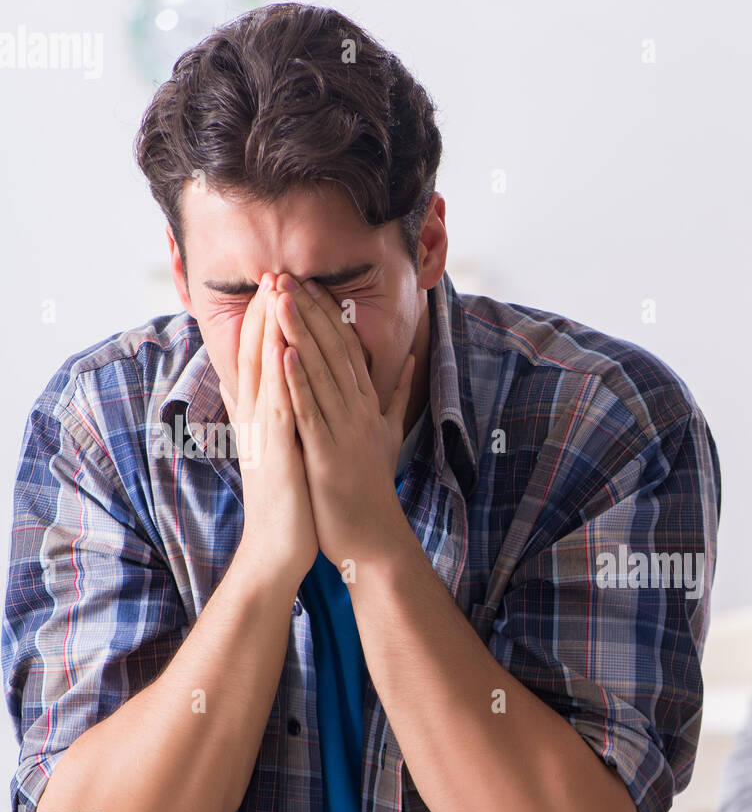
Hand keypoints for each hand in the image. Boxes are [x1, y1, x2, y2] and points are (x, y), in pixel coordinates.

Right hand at [221, 272, 318, 585]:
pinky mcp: (277, 450)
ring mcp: (265, 433)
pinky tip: (285, 348)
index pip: (266, 360)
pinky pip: (278, 406)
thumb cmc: (289, 502)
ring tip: (277, 293)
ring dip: (270, 331)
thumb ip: (271, 417)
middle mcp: (259, 419)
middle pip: (261, 356)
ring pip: (265, 372)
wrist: (279, 548)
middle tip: (275, 273)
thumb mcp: (281, 450)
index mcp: (264, 417)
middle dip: (269, 315)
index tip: (283, 288)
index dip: (273, 323)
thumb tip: (257, 390)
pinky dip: (279, 376)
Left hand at [271, 275, 416, 572]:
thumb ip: (399, 395)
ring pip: (319, 373)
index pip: (347, 349)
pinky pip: (310, 411)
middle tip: (285, 273)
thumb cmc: (373, 489)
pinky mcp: (326, 454)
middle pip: (332, 351)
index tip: (306, 281)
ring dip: (299, 333)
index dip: (326, 313)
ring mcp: (343, 431)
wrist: (373, 538)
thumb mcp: (389, 435)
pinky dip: (297, 382)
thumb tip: (412, 360)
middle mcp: (358, 412)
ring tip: (279, 296)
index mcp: (367, 405)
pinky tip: (283, 353)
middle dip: (307, 311)